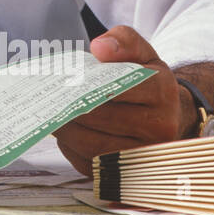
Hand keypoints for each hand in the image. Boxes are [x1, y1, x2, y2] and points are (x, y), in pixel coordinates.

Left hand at [53, 25, 191, 176]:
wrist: (165, 114)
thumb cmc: (146, 81)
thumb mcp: (142, 53)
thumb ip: (123, 41)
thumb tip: (100, 48)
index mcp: (162, 93)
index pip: (121, 88)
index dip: (90, 85)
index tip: (68, 80)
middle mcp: (160, 128)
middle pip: (104, 119)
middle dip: (72, 108)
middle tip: (48, 99)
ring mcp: (145, 155)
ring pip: (95, 147)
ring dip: (67, 131)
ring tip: (50, 116)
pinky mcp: (128, 173)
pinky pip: (93, 164)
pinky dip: (72, 149)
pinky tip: (64, 133)